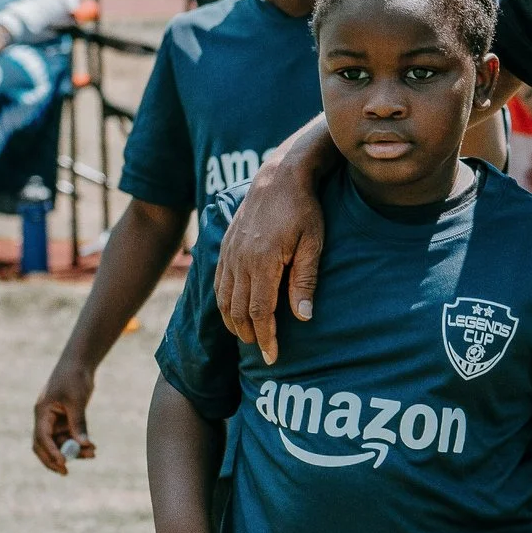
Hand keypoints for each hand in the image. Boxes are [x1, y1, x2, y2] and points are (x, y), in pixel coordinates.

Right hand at [31, 361, 96, 475]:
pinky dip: (78, 443)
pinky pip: (69, 437)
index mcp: (42, 413)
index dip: (51, 452)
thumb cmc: (74, 378)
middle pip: (44, 445)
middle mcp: (45, 419)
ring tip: (92, 455)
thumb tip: (83, 445)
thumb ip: (78, 423)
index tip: (63, 463)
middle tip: (66, 472)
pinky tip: (92, 448)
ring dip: (72, 451)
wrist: (79, 364)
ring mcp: (54, 420)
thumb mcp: (77, 401)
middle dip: (54, 459)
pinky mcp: (65, 420)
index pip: (42, 437)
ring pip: (59, 443)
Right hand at [215, 154, 327, 364]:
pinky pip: (218, 282)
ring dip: (234, 322)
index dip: (266, 337)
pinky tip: (233, 312)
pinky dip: (223, 302)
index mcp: (263, 261)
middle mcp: (240, 260)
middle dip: (250, 334)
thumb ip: (305, 280)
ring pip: (224, 298)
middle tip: (263, 351)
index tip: (273, 357)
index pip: (260, 311)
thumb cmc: (304, 209)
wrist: (279, 176)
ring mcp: (229, 252)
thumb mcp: (313, 243)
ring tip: (248, 337)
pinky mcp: (225, 246)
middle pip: (239, 309)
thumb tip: (303, 318)